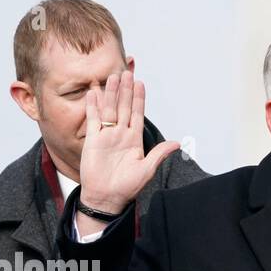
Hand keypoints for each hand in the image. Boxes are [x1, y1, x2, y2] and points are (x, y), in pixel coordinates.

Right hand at [76, 70, 178, 231]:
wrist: (106, 197)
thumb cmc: (127, 187)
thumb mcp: (147, 169)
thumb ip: (159, 154)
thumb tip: (178, 143)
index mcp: (134, 140)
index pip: (138, 115)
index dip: (139, 100)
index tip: (140, 84)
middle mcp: (121, 135)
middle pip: (124, 107)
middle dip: (126, 90)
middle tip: (126, 72)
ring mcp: (106, 136)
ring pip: (109, 109)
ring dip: (111, 94)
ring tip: (112, 77)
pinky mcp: (92, 140)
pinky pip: (93, 119)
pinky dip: (93, 106)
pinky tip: (94, 92)